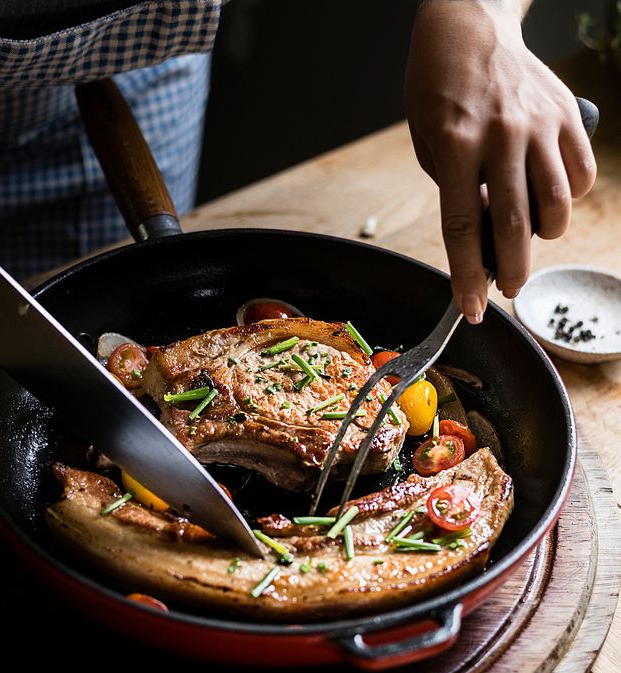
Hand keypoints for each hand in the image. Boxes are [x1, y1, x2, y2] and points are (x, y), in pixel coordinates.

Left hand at [405, 0, 596, 322]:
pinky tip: (548, 199)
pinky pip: (579, 175)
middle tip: (508, 289)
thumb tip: (486, 235)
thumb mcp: (428, 141)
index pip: (463, 227)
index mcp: (456, 144)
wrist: (469, 23)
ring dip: (543, 237)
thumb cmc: (440, 89)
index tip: (470, 309)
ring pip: (555, 204)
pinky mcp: (566, 114)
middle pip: (514, 224)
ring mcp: (539, 123)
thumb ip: (456, 188)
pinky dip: (568, 200)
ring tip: (528, 238)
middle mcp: (501, 134)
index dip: (467, 276)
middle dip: (512, 271)